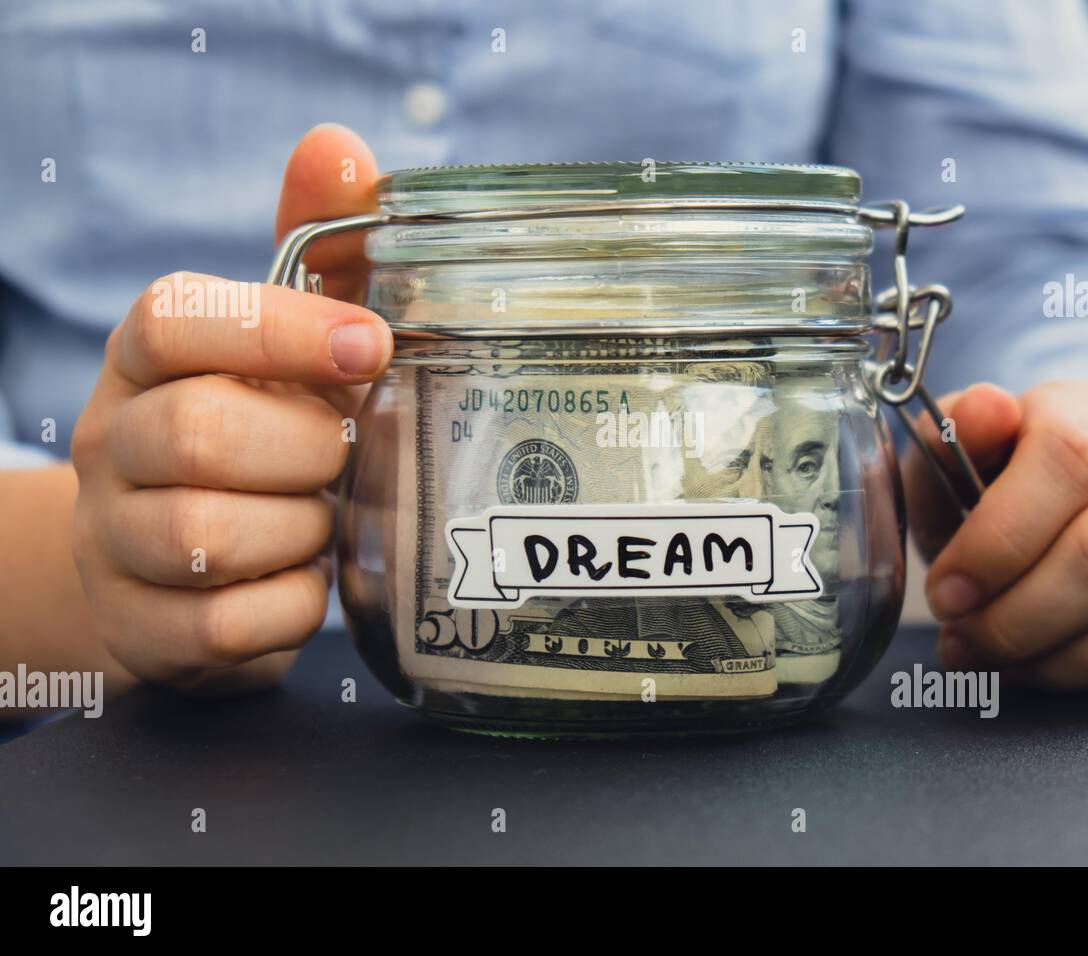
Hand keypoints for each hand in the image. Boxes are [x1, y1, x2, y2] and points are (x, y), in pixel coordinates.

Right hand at [70, 125, 387, 694]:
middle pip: (196, 436)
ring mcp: (114, 543)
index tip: (370, 347)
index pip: (176, 319)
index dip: (278, 330)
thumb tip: (341, 146)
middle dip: (305, 451)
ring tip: (324, 519)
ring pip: (208, 537)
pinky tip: (310, 581)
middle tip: (347, 456)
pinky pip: (230, 626)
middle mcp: (111, 443)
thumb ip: (315, 255)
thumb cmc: (254, 430)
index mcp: (146, 358)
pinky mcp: (142, 629)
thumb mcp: (282, 345)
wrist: (170, 565)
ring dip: (303, 531)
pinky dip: (296, 605)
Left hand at [904, 380, 1087, 693]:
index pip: (1066, 458)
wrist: (1066, 512)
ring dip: (1069, 662)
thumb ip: (951, 437)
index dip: (998, 540)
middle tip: (967, 643)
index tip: (947, 594)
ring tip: (1007, 663)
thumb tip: (982, 411)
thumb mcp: (953, 462)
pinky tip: (1077, 670)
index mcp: (1087, 410)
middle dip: (1021, 621)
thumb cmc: (997, 494)